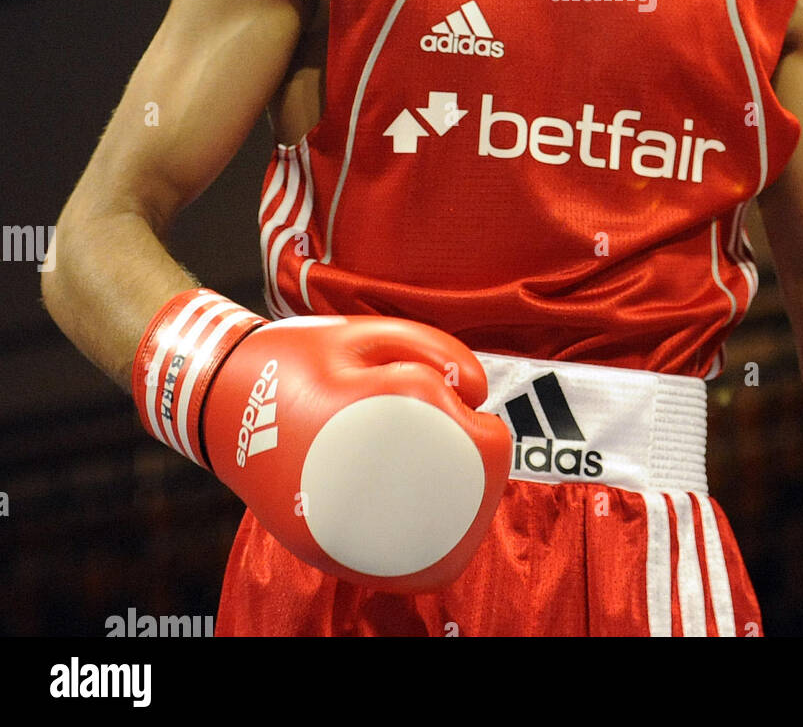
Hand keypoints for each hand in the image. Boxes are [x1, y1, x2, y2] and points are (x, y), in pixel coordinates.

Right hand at [134, 290, 511, 588]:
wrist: (213, 398)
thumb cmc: (297, 360)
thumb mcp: (366, 333)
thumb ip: (434, 352)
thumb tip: (478, 390)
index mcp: (370, 419)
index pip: (476, 451)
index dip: (489, 434)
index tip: (473, 412)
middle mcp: (348, 486)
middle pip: (463, 508)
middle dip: (479, 474)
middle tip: (460, 440)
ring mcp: (330, 528)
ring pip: (432, 553)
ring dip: (456, 514)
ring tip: (439, 470)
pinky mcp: (318, 549)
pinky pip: (393, 568)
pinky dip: (424, 546)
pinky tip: (420, 510)